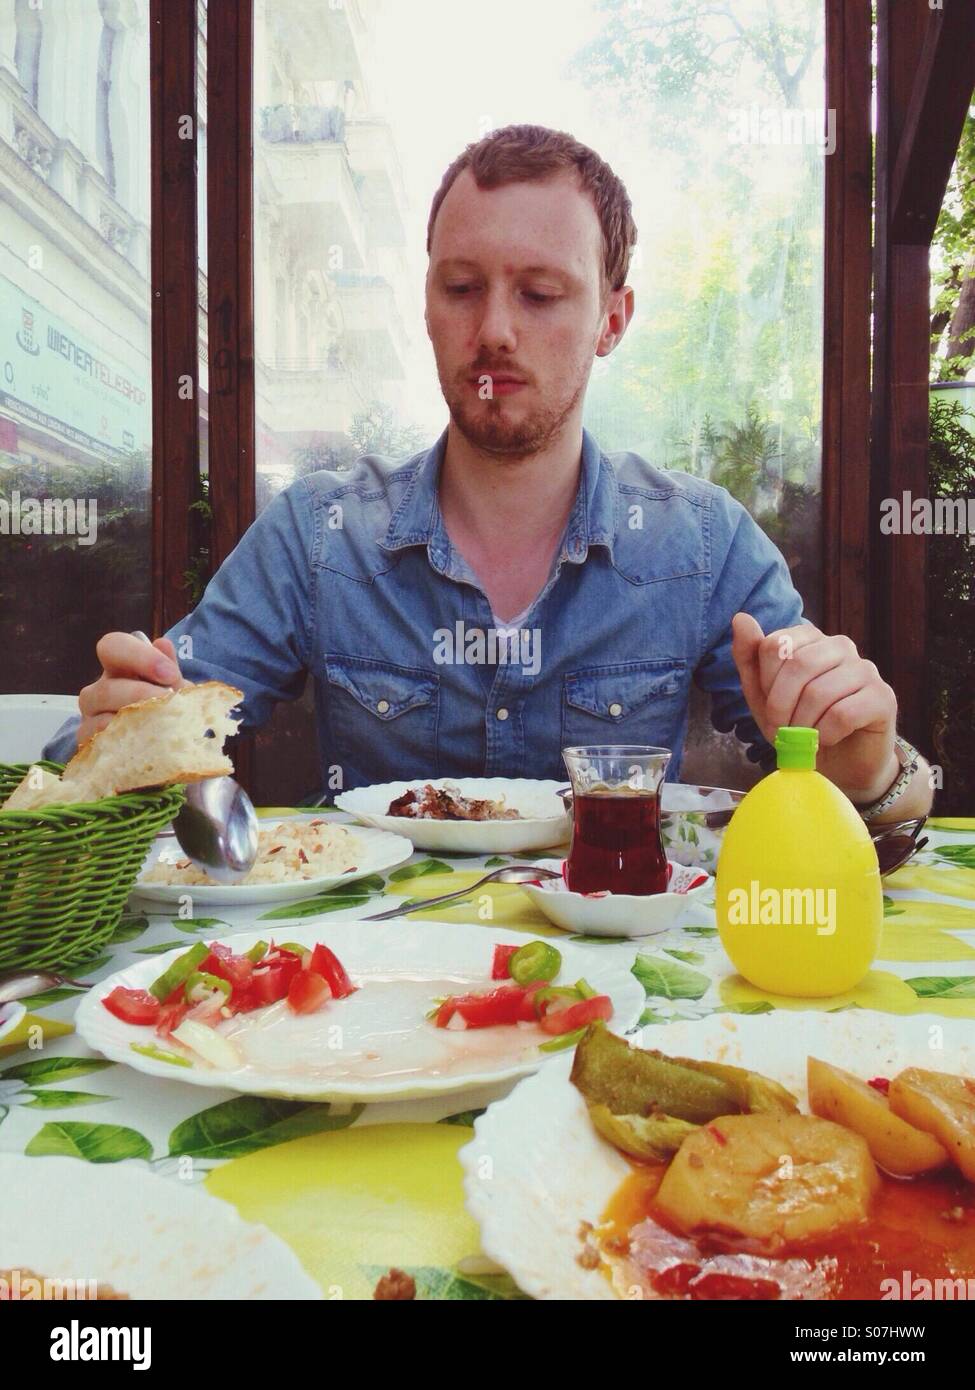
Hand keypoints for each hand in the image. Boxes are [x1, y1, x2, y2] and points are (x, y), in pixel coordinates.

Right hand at [77, 633, 190, 746]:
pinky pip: (98, 738)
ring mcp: (91, 717)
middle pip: (106, 686)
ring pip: (100, 716)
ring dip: (131, 717)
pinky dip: (122, 737)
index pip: (113, 646)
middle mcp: (100, 690)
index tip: (169, 673)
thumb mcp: (175, 690)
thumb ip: (170, 670)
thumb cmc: (167, 712)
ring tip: (160, 724)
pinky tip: (145, 740)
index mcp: (120, 669)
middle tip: (167, 703)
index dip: (139, 656)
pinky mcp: (89, 743)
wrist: (167, 748)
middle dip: (139, 693)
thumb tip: (162, 644)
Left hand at [731, 612, 898, 799]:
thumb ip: (750, 657)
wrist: (839, 763)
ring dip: (803, 725)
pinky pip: (843, 714)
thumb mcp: (764, 695)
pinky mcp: (883, 698)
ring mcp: (866, 669)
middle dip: (781, 706)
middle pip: (798, 665)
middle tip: (782, 731)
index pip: (774, 645)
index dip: (765, 684)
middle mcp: (841, 646)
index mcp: (811, 638)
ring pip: (819, 692)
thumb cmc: (801, 724)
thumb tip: (740, 617)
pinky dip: (826, 735)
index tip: (770, 708)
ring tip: (805, 739)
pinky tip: (828, 739)